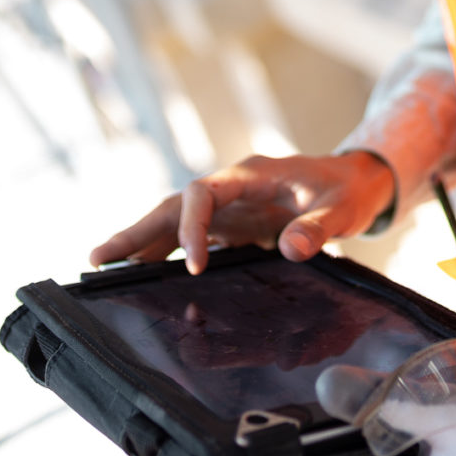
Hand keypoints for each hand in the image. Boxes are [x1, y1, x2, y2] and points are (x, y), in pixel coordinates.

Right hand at [89, 150, 394, 274]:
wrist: (355, 183)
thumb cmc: (346, 190)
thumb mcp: (342, 208)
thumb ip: (319, 227)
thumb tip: (290, 249)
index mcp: (251, 174)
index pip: (204, 194)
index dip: (192, 227)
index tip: (195, 268)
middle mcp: (231, 189)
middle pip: (174, 206)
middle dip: (138, 231)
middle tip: (99, 259)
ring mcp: (229, 209)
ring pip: (176, 222)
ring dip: (142, 244)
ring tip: (104, 269)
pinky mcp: (232, 228)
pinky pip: (192, 241)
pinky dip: (167, 257)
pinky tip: (146, 281)